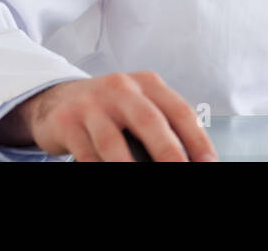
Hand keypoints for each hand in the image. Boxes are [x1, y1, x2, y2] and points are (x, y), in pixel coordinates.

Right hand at [0, 72, 217, 161]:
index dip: (198, 140)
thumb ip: (161, 124)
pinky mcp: (68, 122)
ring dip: (128, 168)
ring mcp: (92, 105)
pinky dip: (98, 169)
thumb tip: (189, 157)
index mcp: (148, 84)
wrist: (58, 98)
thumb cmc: (110, 108)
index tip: (209, 163)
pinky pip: (86, 155)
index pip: (180, 111)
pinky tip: (108, 177)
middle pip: (149, 122)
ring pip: (113, 143)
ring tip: (142, 183)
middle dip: (169, 153)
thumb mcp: (138, 104)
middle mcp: (122, 89)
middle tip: (182, 172)